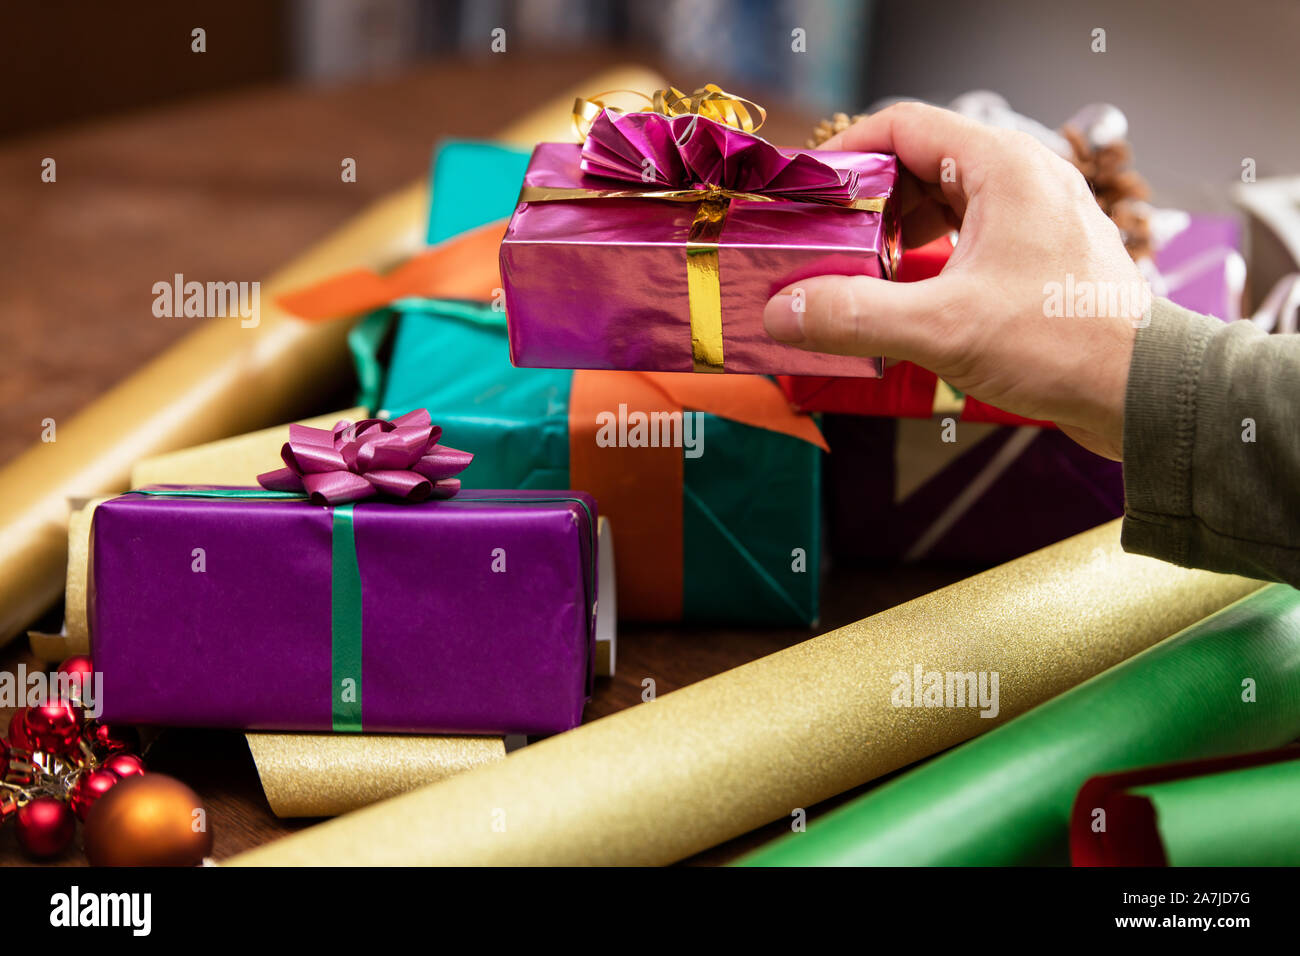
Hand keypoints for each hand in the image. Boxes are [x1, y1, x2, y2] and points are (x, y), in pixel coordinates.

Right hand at [763, 101, 1147, 459]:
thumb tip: (781, 311)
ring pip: (939, 206)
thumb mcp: (943, 328)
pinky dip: (922, 261)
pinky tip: (897, 300)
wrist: (1143, 394)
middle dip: (862, 205)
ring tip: (850, 276)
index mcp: (1003, 167)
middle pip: (917, 166)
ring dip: (890, 237)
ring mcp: (1031, 219)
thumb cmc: (1064, 345)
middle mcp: (1020, 180)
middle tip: (819, 243)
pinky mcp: (1035, 258)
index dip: (844, 154)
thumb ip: (853, 316)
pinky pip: (963, 241)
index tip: (806, 193)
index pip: (904, 126)